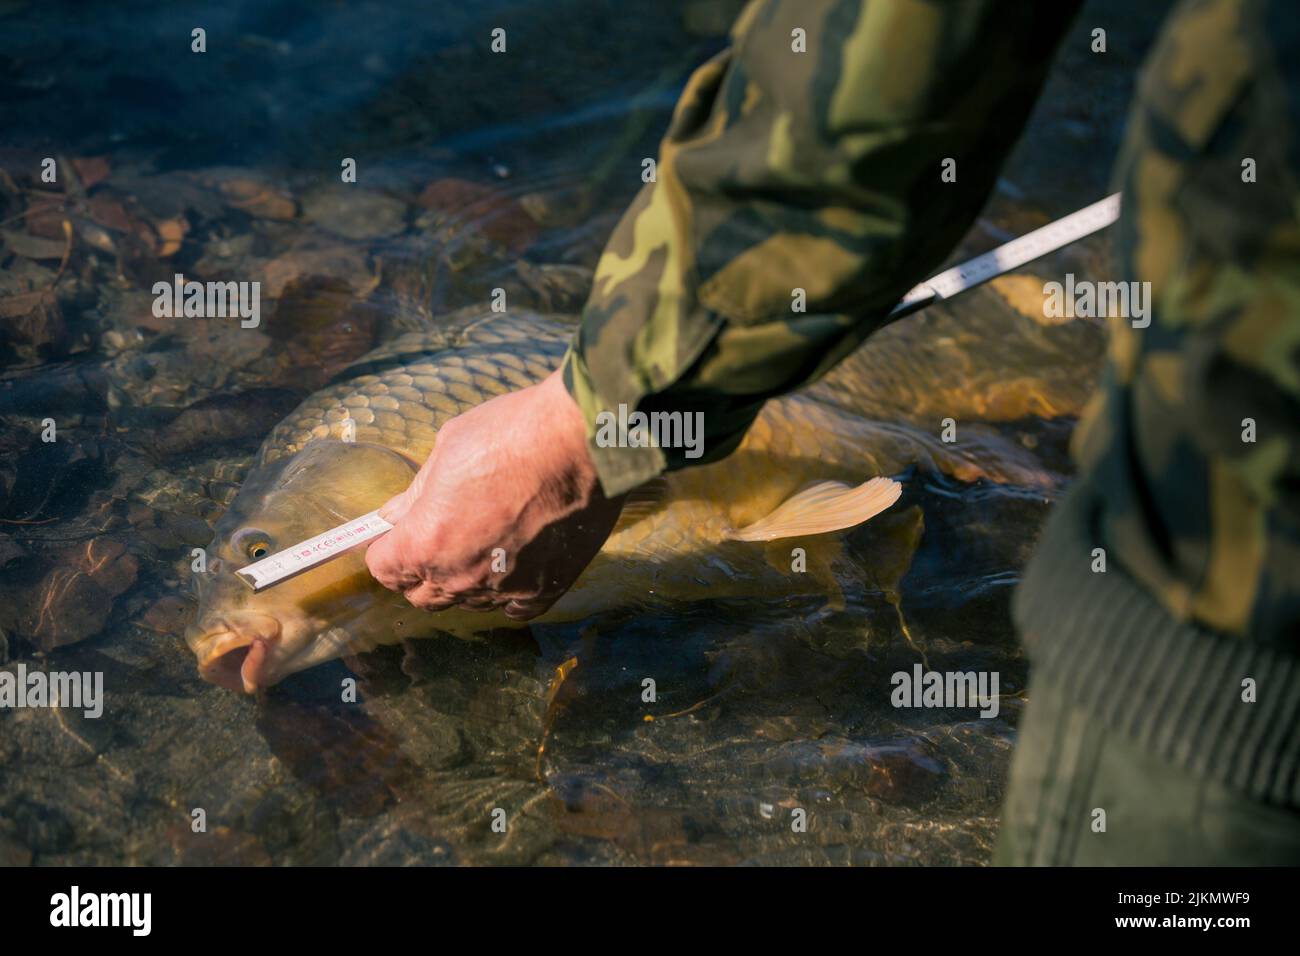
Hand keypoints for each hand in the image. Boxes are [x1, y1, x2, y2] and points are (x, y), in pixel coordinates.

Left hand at [365, 367, 624, 619]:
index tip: (397, 535)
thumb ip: (418, 492)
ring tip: (484, 542)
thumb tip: (397, 514)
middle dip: (421, 569)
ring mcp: (505, 589)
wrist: (582, 440)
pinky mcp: (547, 589)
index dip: (387, 549)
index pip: (384, 569)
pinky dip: (509, 593)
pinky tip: (513, 566)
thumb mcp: (448, 448)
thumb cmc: (511, 433)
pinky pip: (515, 608)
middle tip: (438, 537)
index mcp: (426, 542)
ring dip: (466, 580)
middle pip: (423, 595)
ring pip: (469, 603)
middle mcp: (461, 577)